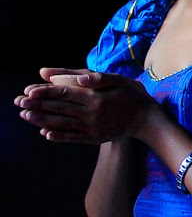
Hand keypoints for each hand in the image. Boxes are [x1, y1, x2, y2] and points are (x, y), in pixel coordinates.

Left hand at [15, 67, 157, 143]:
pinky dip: (58, 136)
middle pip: (59, 108)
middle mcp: (92, 113)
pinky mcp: (95, 138)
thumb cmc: (133, 96)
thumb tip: (79, 78)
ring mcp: (92, 128)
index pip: (64, 92)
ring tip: (26, 116)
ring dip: (42, 120)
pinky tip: (45, 134)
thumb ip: (98, 78)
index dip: (45, 91)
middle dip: (37, 104)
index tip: (28, 90)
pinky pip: (73, 138)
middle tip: (19, 102)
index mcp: (96, 97)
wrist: (147, 120)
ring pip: (62, 123)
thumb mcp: (120, 80)